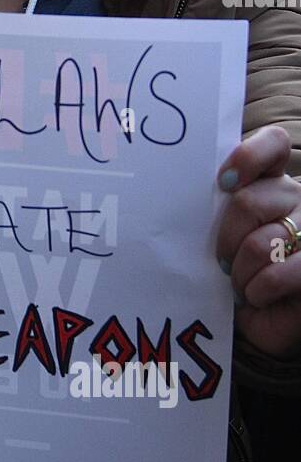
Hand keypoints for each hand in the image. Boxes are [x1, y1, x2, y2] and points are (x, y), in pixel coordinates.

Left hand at [216, 125, 300, 359]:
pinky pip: (276, 275)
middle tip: (221, 261)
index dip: (249, 157)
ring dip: (240, 272)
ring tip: (240, 284)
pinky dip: (257, 291)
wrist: (263, 316)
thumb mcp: (218, 235)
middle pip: (248, 202)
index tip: (225, 182)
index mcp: (271, 182)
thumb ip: (211, 210)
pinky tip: (258, 296)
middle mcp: (296, 198)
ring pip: (260, 243)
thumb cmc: (234, 271)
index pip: (273, 145)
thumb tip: (173, 198)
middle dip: (225, 239)